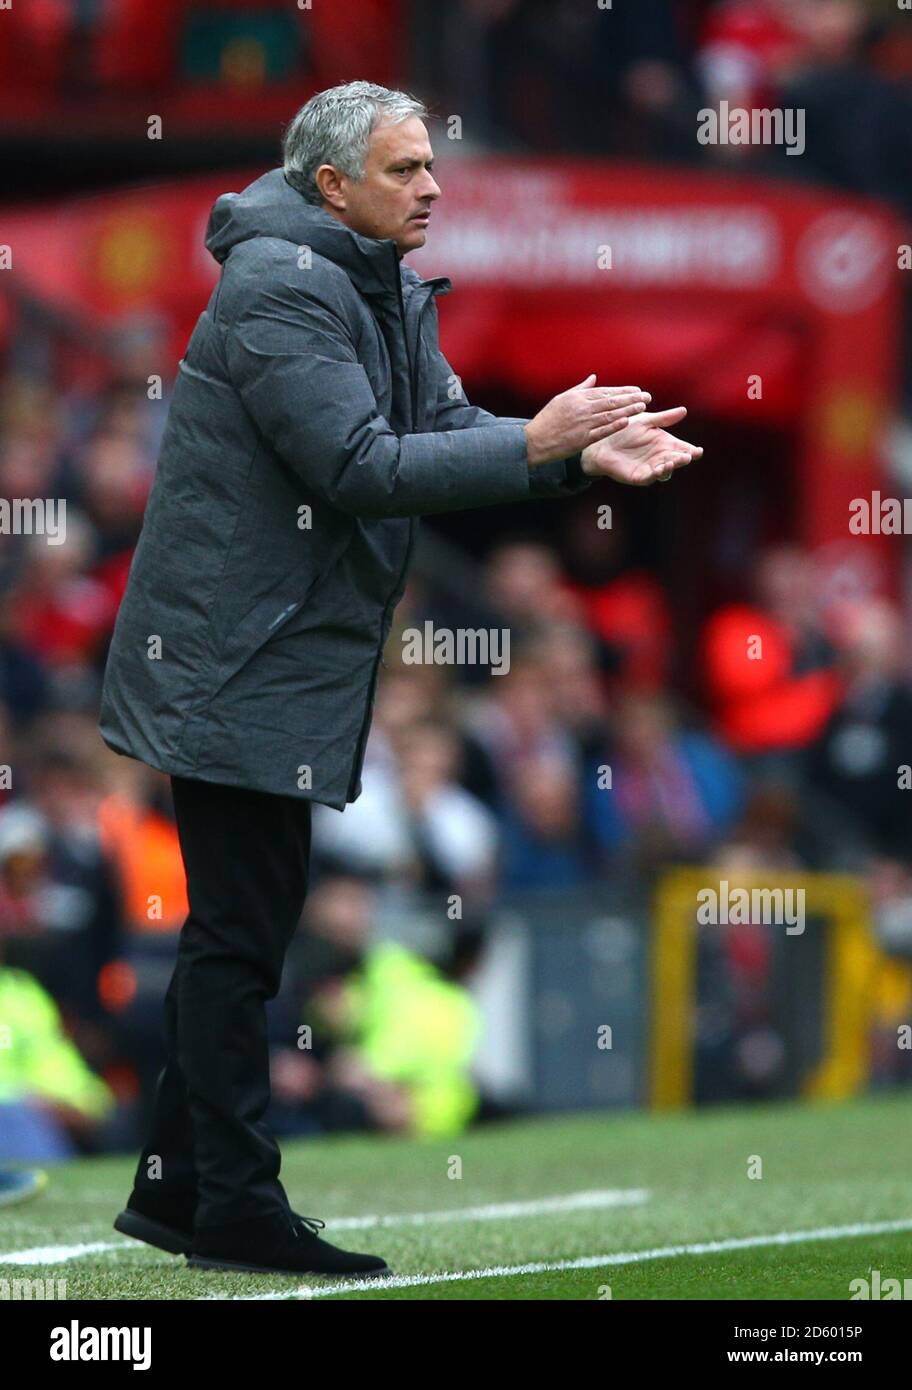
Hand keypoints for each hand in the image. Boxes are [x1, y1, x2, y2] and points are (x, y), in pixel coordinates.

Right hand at [525, 375, 650, 466]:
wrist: (534, 441)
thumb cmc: (547, 420)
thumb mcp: (561, 399)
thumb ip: (580, 388)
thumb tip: (594, 378)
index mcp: (577, 397)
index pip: (605, 392)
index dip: (623, 391)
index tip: (637, 390)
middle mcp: (581, 409)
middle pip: (611, 401)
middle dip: (631, 399)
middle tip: (647, 397)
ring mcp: (582, 424)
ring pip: (609, 415)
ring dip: (628, 411)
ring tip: (642, 407)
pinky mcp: (582, 439)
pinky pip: (601, 431)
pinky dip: (614, 426)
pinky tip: (626, 422)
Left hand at [580, 406, 702, 484]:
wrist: (603, 442)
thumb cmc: (624, 430)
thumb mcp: (646, 421)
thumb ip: (664, 418)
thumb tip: (684, 410)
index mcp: (664, 443)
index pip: (682, 448)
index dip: (691, 451)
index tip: (699, 451)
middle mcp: (660, 457)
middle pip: (676, 460)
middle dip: (683, 459)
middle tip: (688, 456)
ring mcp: (651, 468)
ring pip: (665, 470)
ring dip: (671, 467)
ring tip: (673, 461)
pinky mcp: (639, 477)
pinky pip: (650, 477)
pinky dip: (656, 474)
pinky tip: (660, 468)